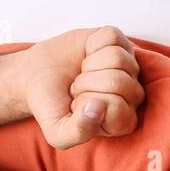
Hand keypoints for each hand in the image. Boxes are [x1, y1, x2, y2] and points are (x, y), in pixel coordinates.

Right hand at [18, 26, 144, 148]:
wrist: (36, 78)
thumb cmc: (52, 107)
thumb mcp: (58, 133)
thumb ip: (78, 132)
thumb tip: (97, 108)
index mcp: (124, 121)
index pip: (117, 107)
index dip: (89, 102)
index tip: (77, 105)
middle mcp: (133, 95)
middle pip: (118, 81)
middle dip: (87, 82)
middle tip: (77, 88)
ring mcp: (129, 67)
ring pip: (118, 58)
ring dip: (90, 64)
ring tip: (82, 73)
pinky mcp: (120, 43)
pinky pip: (112, 37)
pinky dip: (92, 43)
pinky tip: (87, 55)